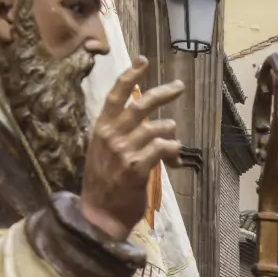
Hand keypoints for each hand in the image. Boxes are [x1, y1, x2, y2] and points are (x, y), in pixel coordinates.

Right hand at [82, 63, 183, 238]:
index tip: (143, 61)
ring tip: (172, 143)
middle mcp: (111, 135)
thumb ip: (120, 134)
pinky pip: (162, 149)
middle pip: (141, 105)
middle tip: (179, 86)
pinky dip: (172, 152)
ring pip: (157, 128)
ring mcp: (123, 151)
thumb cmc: (103, 184)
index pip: (116, 95)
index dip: (130, 75)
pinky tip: (172, 160)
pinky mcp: (136, 167)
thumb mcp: (102, 152)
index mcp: (101, 128)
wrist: (98, 215)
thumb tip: (149, 125)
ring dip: (170, 134)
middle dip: (163, 92)